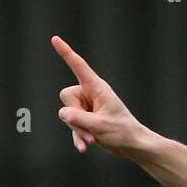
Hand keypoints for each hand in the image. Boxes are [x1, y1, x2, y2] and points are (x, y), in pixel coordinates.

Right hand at [51, 35, 147, 154]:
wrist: (132, 145)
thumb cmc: (122, 131)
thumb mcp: (100, 125)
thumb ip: (79, 119)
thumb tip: (63, 113)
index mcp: (97, 87)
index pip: (78, 66)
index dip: (66, 53)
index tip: (55, 39)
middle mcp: (90, 94)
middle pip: (66, 97)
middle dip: (74, 115)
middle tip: (92, 128)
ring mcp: (86, 107)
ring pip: (67, 114)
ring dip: (78, 129)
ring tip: (93, 139)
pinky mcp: (85, 119)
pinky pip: (72, 125)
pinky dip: (78, 136)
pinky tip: (84, 148)